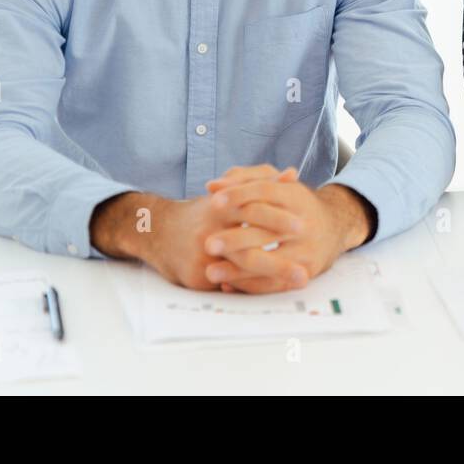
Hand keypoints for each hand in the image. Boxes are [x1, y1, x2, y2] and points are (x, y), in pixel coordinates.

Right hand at [135, 165, 302, 291]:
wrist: (157, 231)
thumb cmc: (204, 212)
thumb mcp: (230, 193)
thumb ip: (260, 183)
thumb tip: (292, 173)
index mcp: (219, 207)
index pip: (251, 211)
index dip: (278, 219)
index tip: (303, 225)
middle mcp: (209, 232)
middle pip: (246, 246)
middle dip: (277, 259)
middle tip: (305, 269)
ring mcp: (201, 256)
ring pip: (240, 270)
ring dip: (273, 277)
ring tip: (302, 279)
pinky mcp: (196, 277)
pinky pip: (230, 285)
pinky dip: (255, 287)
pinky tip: (278, 290)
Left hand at [201, 173, 369, 293]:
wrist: (333, 227)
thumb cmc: (294, 205)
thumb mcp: (277, 186)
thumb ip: (244, 180)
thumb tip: (212, 186)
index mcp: (295, 196)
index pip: (265, 191)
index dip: (239, 194)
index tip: (213, 201)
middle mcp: (304, 223)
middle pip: (266, 231)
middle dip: (235, 239)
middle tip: (207, 244)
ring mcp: (306, 249)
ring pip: (269, 261)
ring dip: (237, 270)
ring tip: (210, 272)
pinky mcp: (306, 271)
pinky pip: (274, 283)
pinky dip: (249, 285)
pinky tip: (228, 285)